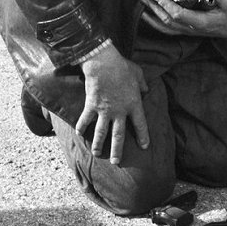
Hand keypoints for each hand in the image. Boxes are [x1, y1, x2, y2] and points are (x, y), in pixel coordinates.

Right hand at [75, 40, 149, 163]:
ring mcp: (104, 111)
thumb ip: (143, 84)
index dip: (143, 136)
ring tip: (97, 154)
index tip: (144, 147)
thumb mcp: (138, 74)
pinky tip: (80, 134)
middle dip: (118, 150)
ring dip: (99, 144)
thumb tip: (146, 89)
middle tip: (117, 162)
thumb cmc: (122, 67)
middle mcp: (120, 111)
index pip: (141, 124)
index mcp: (134, 104)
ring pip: (101, 133)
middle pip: (119, 135)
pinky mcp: (91, 106)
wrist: (104, 64)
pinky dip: (82, 127)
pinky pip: (85, 120)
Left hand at [141, 0, 226, 37]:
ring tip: (142, 6)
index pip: (179, 15)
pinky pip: (168, 29)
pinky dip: (156, 23)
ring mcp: (188, 31)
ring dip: (152, 17)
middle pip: (168, 21)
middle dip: (154, 9)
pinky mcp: (186, 30)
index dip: (167, 5)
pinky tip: (149, 16)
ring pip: (166, 27)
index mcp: (202, 22)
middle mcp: (192, 28)